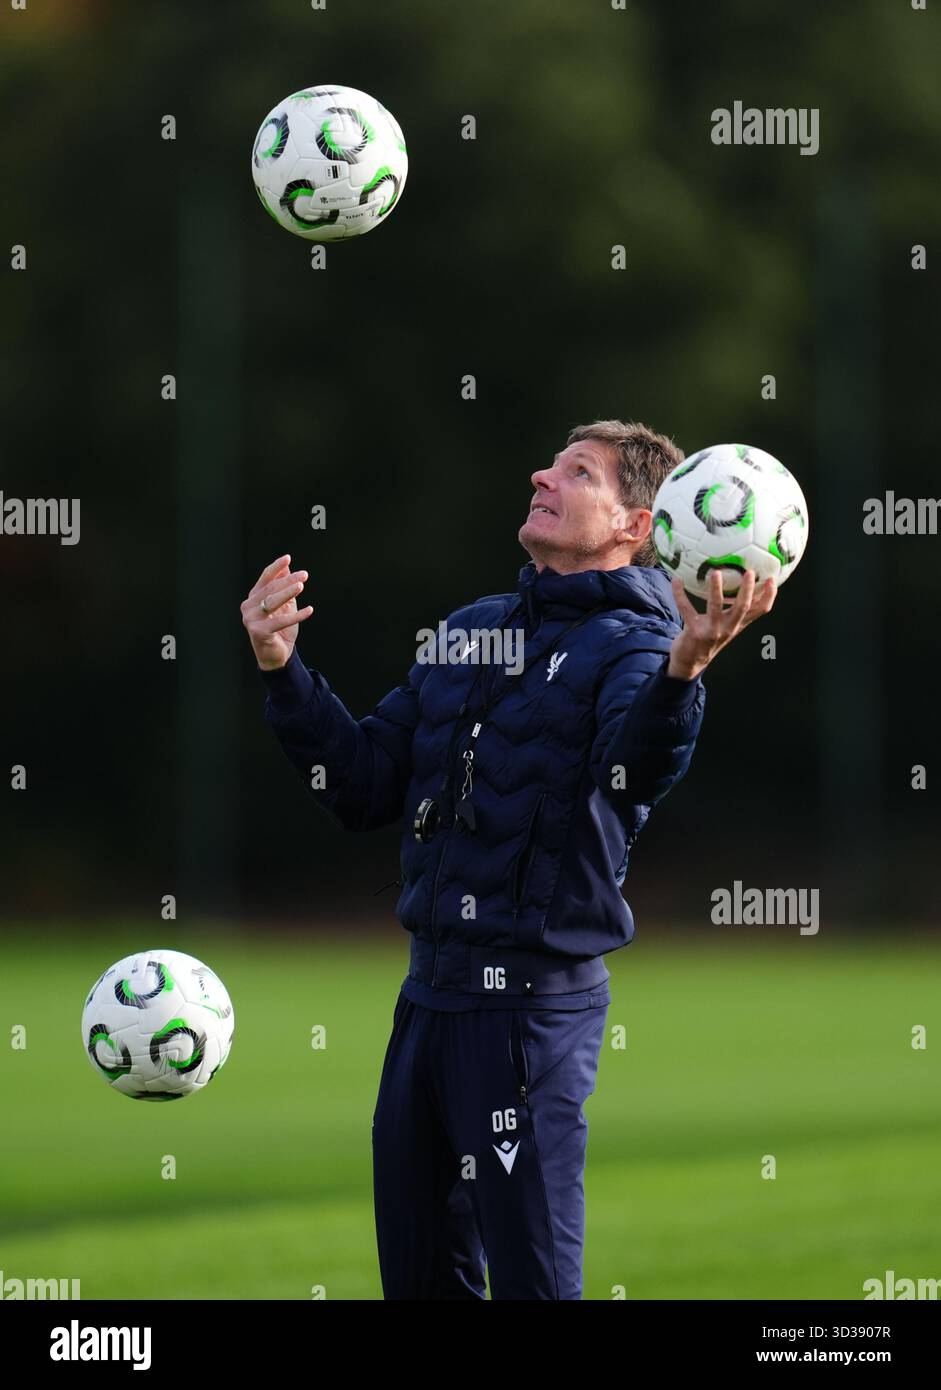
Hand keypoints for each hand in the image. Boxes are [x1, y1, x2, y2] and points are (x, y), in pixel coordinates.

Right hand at [241, 554, 313, 670]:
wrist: (276, 655)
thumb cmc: (280, 629)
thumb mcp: (285, 606)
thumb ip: (284, 588)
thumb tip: (288, 567)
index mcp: (254, 597)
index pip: (265, 578)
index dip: (276, 567)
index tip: (288, 558)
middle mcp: (248, 606)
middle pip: (270, 588)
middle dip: (288, 580)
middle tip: (304, 575)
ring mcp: (251, 619)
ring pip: (272, 602)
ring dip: (288, 593)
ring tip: (301, 586)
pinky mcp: (258, 632)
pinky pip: (279, 621)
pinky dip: (295, 616)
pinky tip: (309, 610)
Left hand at [667, 569, 775, 680]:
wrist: (690, 662)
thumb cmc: (711, 637)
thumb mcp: (729, 625)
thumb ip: (737, 610)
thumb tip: (745, 584)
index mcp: (738, 624)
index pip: (761, 611)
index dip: (769, 595)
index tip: (772, 578)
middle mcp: (728, 627)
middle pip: (743, 607)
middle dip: (747, 590)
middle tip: (749, 572)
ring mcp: (711, 630)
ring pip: (715, 607)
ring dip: (715, 589)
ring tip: (715, 573)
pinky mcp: (694, 632)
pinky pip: (686, 609)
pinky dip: (680, 594)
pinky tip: (676, 581)